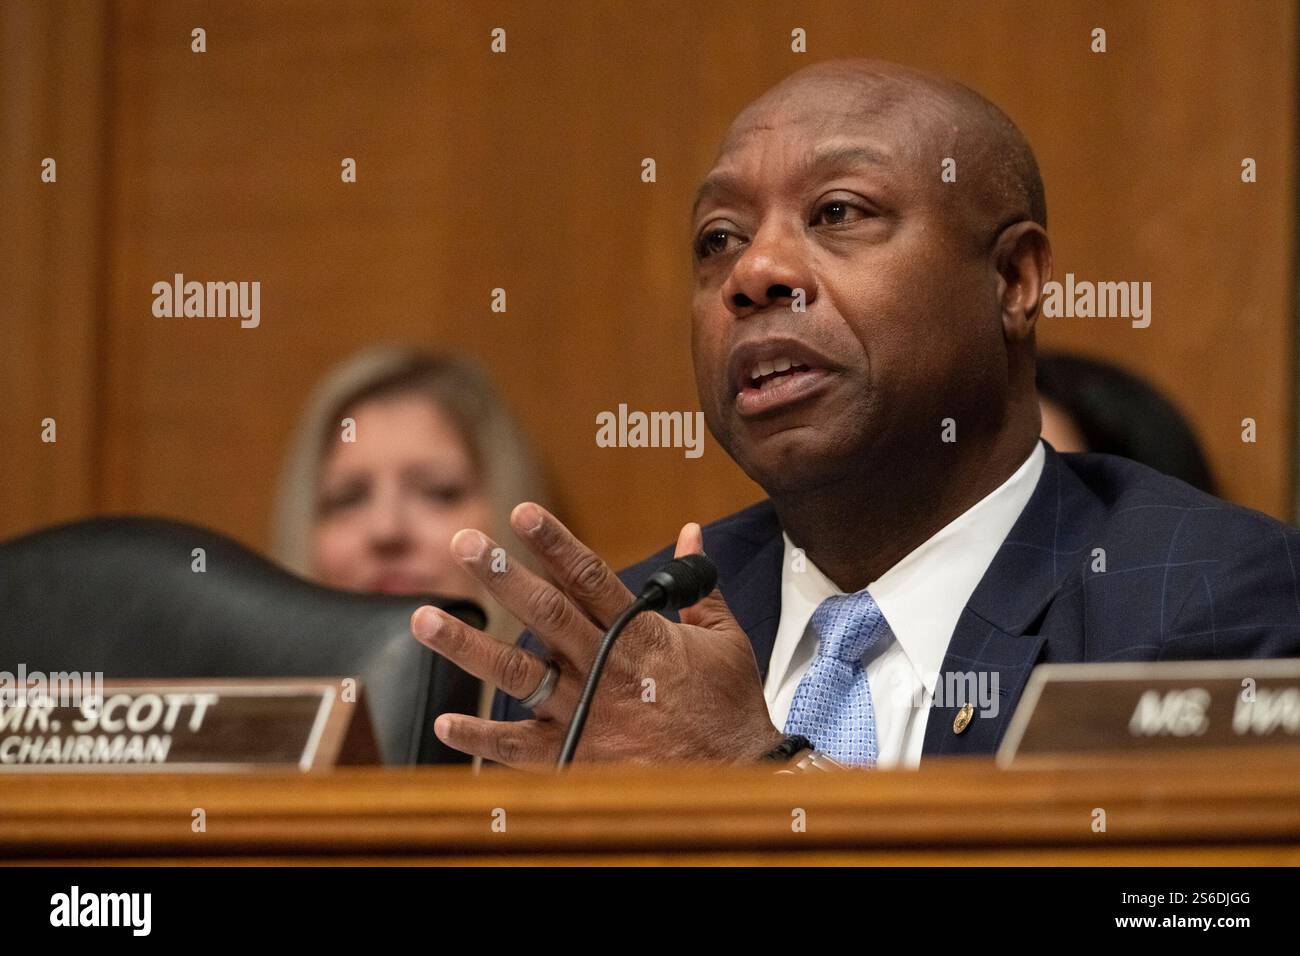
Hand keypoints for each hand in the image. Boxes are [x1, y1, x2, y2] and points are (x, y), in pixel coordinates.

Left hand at [410, 502, 784, 768]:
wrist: (735, 778)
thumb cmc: (728, 705)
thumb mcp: (723, 637)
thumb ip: (698, 585)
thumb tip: (691, 533)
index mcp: (640, 635)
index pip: (590, 577)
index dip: (555, 542)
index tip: (521, 512)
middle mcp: (603, 668)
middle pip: (544, 614)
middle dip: (502, 575)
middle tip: (463, 544)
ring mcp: (582, 714)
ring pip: (515, 673)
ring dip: (466, 645)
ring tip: (424, 618)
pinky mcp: (572, 757)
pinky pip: (515, 748)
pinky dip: (479, 737)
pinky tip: (445, 721)